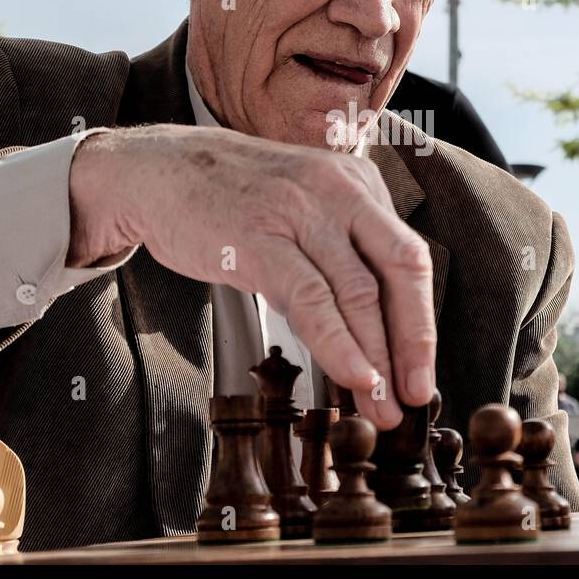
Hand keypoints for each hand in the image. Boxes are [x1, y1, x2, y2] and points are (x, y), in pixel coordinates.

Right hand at [67, 125, 436, 429]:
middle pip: (401, 271)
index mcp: (357, 184)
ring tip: (382, 408)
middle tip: (416, 397)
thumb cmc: (232, 197)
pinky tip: (355, 376)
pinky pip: (312, 300)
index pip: (408, 259)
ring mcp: (299, 212)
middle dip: (414, 343)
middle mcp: (338, 191)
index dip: (421, 322)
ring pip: (357, 292)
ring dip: (377, 359)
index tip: (421, 372)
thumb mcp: (304, 205)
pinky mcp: (259, 239)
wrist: (156, 170)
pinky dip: (339, 344)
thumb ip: (343, 246)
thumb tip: (380, 323)